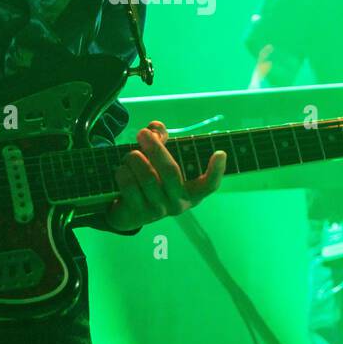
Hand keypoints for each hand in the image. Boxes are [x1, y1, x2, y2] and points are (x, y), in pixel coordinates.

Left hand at [105, 121, 226, 230]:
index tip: (220, 153)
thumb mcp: (160, 158)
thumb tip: (155, 128)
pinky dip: (123, 171)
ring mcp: (159, 211)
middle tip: (143, 133)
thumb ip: (160, 137)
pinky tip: (122, 169)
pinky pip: (130, 186)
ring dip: (134, 159)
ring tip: (130, 155)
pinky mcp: (138, 214)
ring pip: (147, 178)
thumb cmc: (152, 178)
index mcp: (191, 192)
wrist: (129, 210)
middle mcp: (178, 204)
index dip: (216, 170)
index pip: (209, 185)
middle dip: (156, 149)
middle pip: (170, 172)